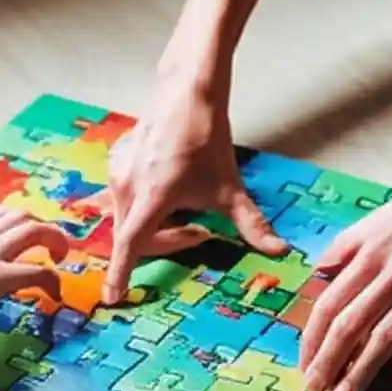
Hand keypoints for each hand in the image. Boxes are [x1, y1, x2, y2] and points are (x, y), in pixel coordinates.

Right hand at [103, 76, 285, 303]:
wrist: (187, 91)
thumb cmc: (206, 137)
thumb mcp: (230, 187)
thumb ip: (251, 224)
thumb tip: (280, 250)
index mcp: (151, 197)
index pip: (130, 246)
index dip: (120, 275)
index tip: (111, 298)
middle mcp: (126, 187)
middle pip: (134, 236)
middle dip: (165, 243)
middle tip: (198, 234)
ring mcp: (117, 173)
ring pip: (128, 217)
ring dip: (153, 223)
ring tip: (184, 209)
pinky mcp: (116, 162)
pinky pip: (124, 197)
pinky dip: (143, 205)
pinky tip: (167, 188)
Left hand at [298, 139, 391, 390]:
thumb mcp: (383, 214)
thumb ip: (350, 244)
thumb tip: (320, 270)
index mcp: (372, 249)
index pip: (329, 302)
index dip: (312, 338)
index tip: (304, 361)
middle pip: (350, 325)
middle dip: (328, 362)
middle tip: (316, 389)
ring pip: (386, 336)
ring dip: (363, 370)